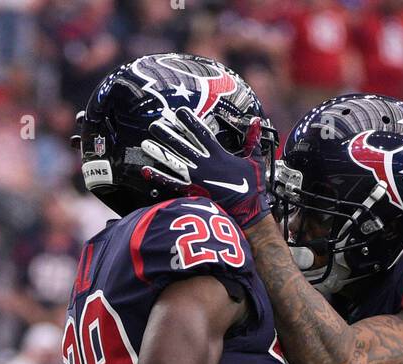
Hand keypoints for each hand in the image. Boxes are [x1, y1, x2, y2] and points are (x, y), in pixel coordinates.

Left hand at [141, 107, 271, 227]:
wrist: (248, 213)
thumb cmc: (253, 188)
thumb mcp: (255, 161)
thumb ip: (253, 140)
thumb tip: (258, 121)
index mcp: (219, 155)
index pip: (201, 133)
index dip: (190, 121)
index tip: (179, 111)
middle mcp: (205, 165)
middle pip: (182, 146)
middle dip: (167, 134)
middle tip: (154, 124)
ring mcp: (197, 179)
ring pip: (174, 162)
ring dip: (159, 153)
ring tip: (145, 143)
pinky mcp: (193, 193)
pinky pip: (172, 184)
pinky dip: (159, 177)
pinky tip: (146, 171)